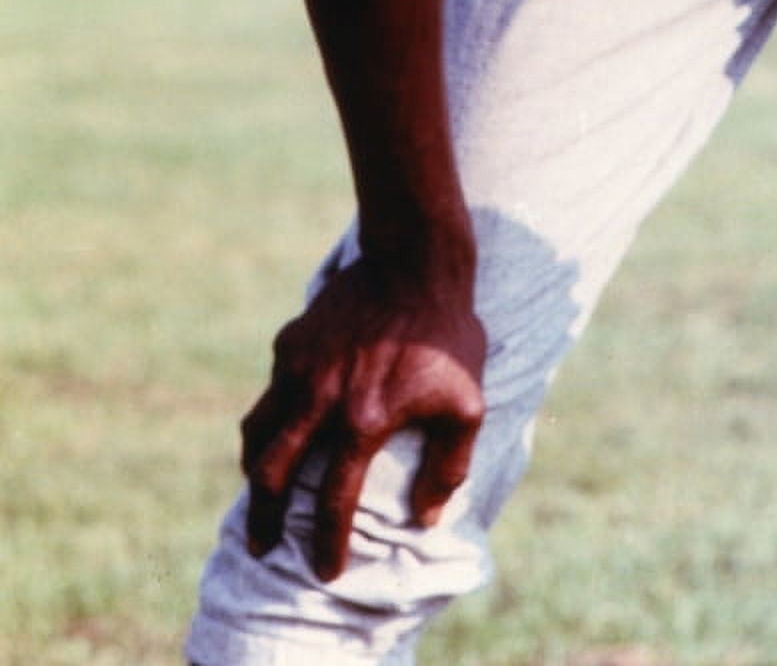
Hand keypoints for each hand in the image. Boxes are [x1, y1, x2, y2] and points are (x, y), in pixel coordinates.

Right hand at [239, 255, 486, 579]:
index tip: (325, 570)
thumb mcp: (467, 405)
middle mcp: (320, 400)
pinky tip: (285, 423)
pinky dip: (273, 415)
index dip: (327, 545)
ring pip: (257, 432)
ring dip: (255, 470)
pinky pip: (272, 389)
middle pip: (272, 477)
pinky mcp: (290, 341)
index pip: (333, 503)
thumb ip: (448, 467)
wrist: (417, 262)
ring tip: (259, 491)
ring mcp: (298, 368)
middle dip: (264, 521)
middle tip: (262, 546)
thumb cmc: (449, 337)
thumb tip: (425, 519)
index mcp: (363, 421)